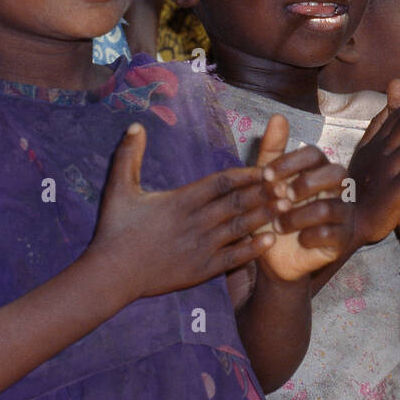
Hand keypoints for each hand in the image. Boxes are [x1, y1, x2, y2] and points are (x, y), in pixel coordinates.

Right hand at [90, 122, 280, 300]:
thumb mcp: (118, 188)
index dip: (247, 174)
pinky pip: (234, 257)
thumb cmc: (114, 230)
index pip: (222, 182)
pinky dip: (254, 248)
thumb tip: (135, 124)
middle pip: (238, 202)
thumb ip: (128, 155)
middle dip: (264, 192)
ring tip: (287, 206)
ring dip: (265, 215)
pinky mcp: (201, 269)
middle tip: (289, 184)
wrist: (110, 275)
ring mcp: (201, 246)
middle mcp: (196, 221)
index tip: (266, 168)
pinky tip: (272, 240)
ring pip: (241, 227)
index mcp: (181, 199)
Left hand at [253, 116, 352, 280]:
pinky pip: (330, 233)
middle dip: (305, 183)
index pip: (314, 153)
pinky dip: (308, 236)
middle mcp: (335, 189)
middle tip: (281, 197)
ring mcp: (342, 214)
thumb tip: (278, 116)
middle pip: (335, 172)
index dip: (290, 162)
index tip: (265, 176)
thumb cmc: (270, 213)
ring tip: (279, 225)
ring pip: (329, 206)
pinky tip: (297, 239)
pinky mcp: (341, 241)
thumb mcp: (265, 182)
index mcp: (317, 170)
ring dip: (298, 215)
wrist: (271, 256)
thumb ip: (272, 151)